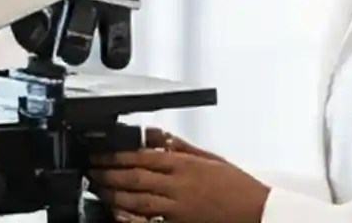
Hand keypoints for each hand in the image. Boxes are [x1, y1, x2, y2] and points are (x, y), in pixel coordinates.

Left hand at [91, 130, 268, 222]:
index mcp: (184, 165)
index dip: (116, 155)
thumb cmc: (238, 186)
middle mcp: (179, 185)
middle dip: (108, 175)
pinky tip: (120, 215)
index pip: (142, 156)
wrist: (260, 212)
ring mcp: (179, 208)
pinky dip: (134, 219)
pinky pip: (152, 222)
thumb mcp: (210, 158)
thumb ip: (182, 148)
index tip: (100, 154)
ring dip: (114, 196)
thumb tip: (158, 137)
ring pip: (138, 201)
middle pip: (135, 178)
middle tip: (92, 172)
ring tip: (99, 191)